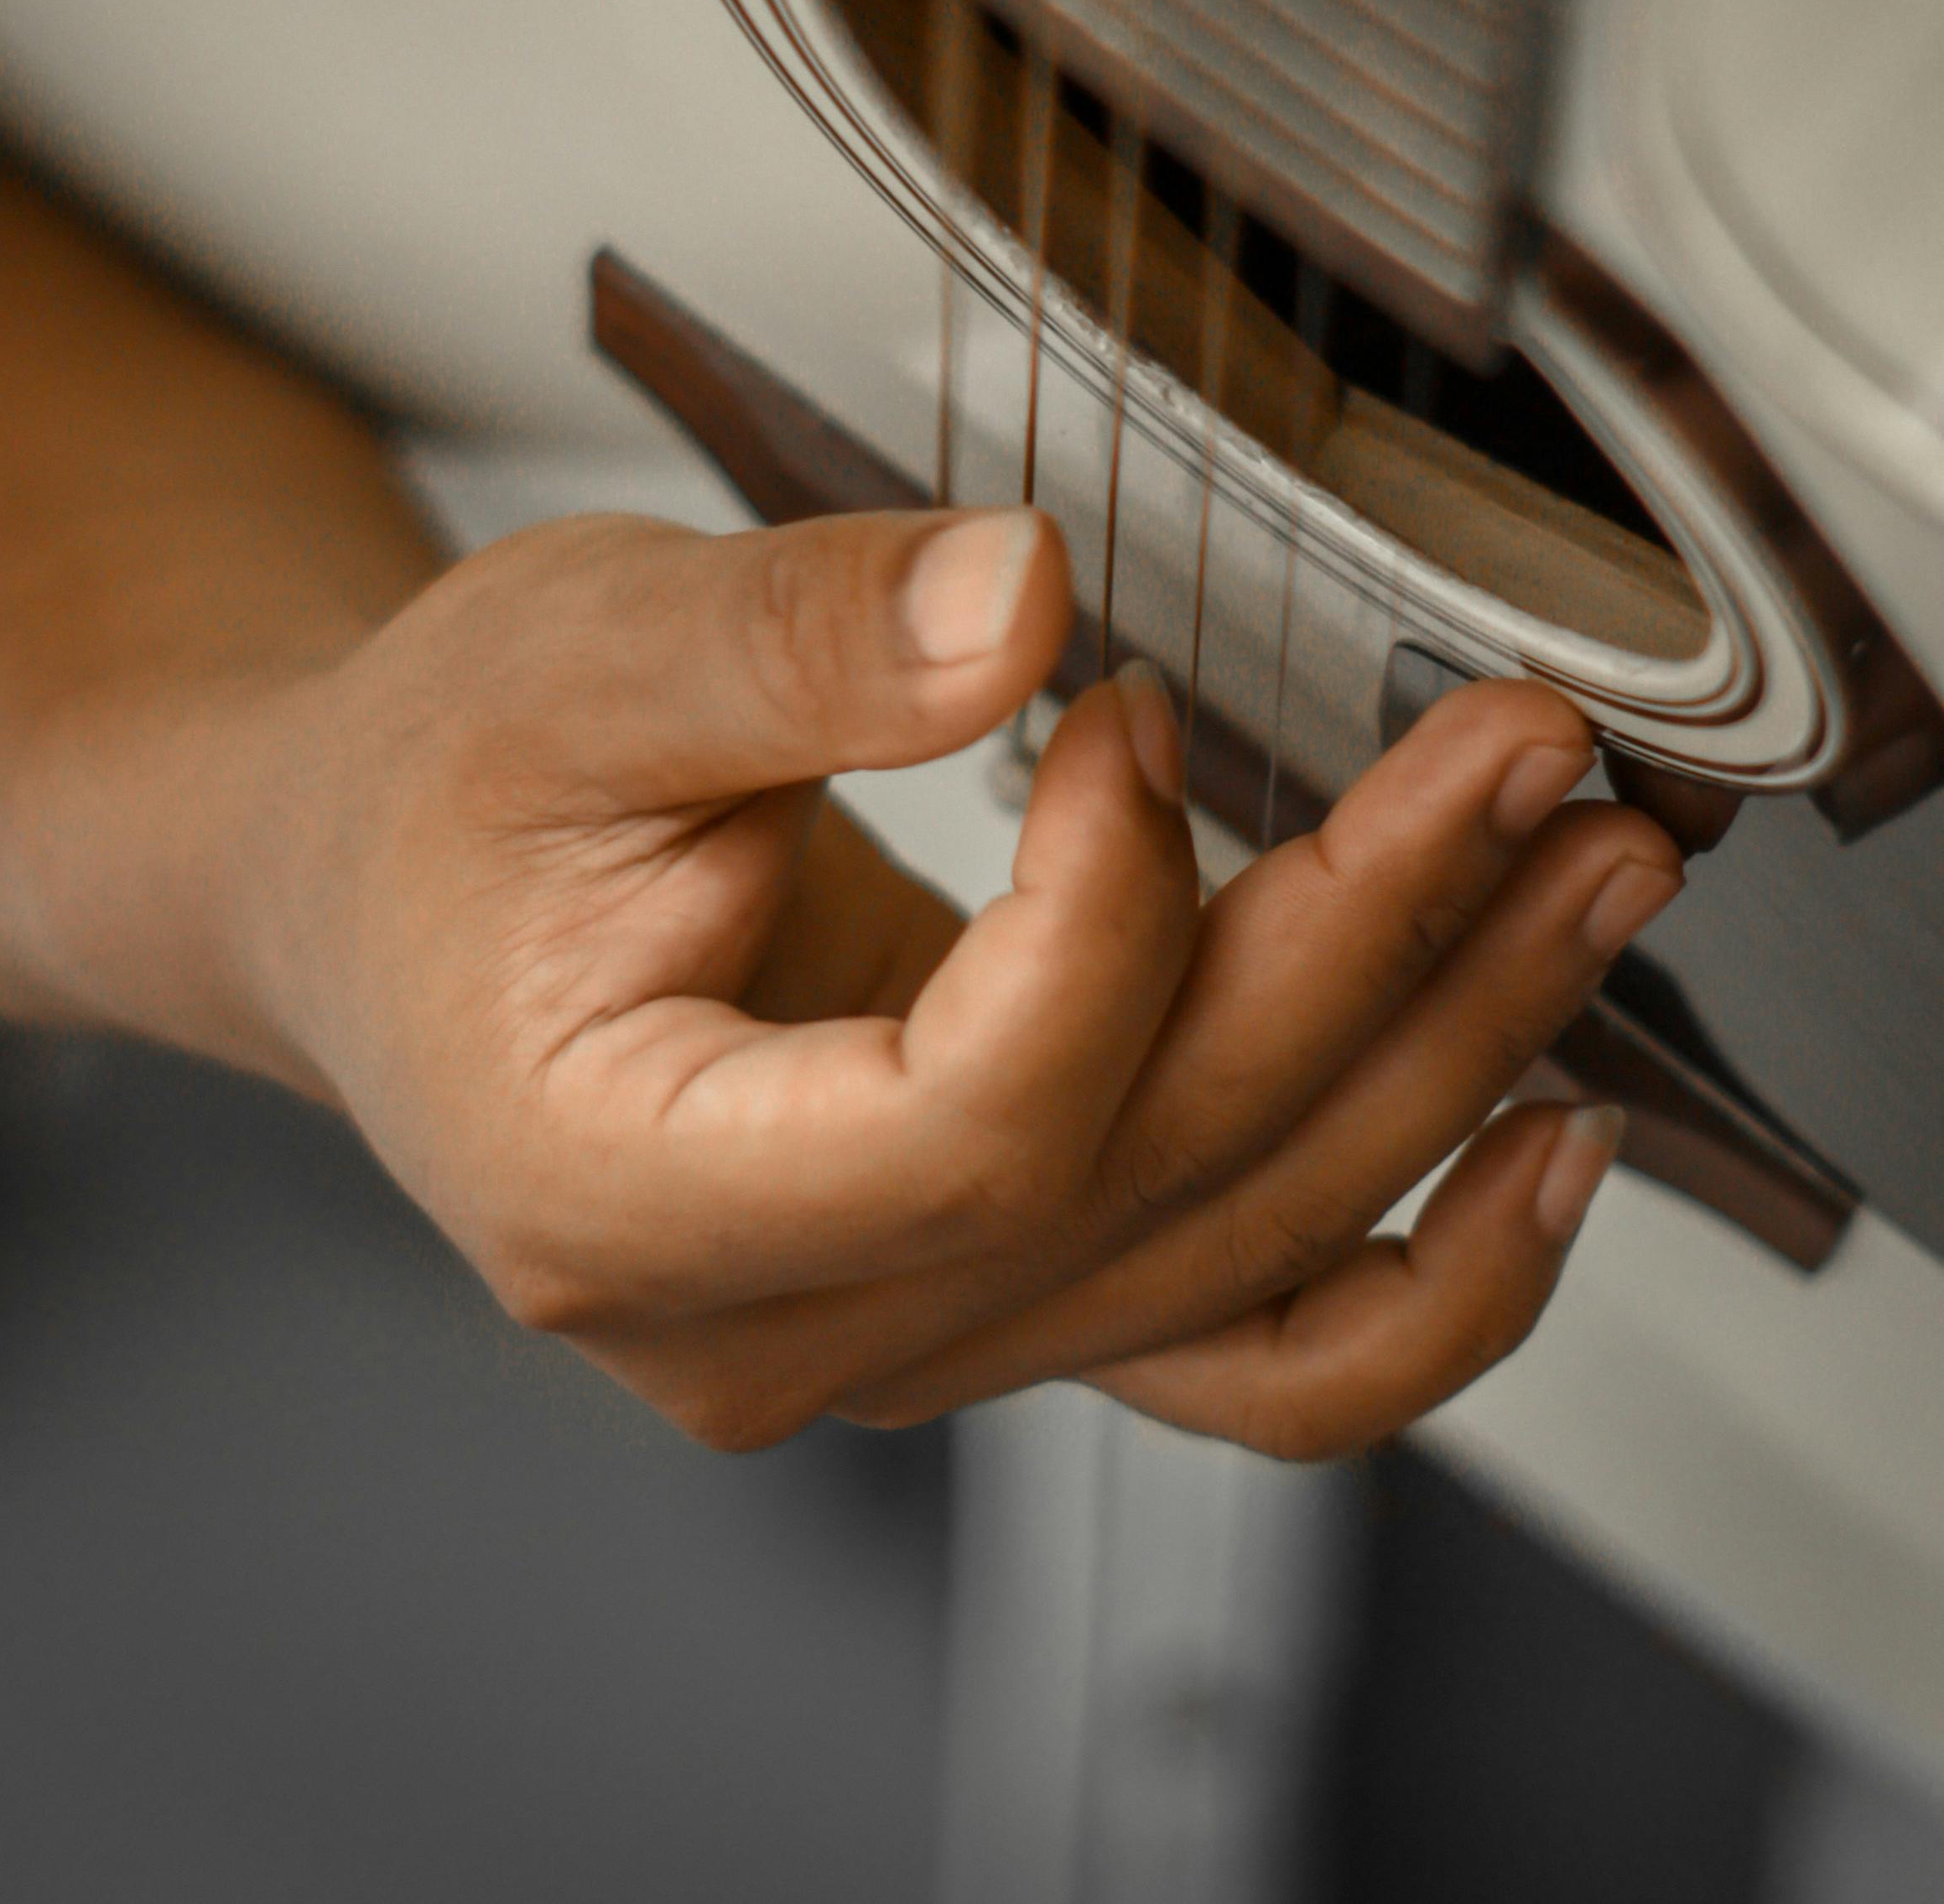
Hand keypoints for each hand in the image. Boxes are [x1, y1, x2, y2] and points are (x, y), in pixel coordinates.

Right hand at [207, 504, 1682, 1456]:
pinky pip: (1238, 1355)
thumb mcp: (565, 657)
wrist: (372, 889)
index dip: (1107, 922)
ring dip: (1441, 1064)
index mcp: (622, 1193)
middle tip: (1517, 761)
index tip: (1142, 711)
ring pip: (1232, 1254)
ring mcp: (897, 1336)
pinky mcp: (988, 1289)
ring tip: (1581, 882)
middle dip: (1369, 952)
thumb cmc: (433, 790)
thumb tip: (1017, 599)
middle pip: (1147, 1181)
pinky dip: (1414, 1278)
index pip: (967, 1123)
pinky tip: (1541, 1152)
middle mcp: (775, 1328)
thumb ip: (789, 639)